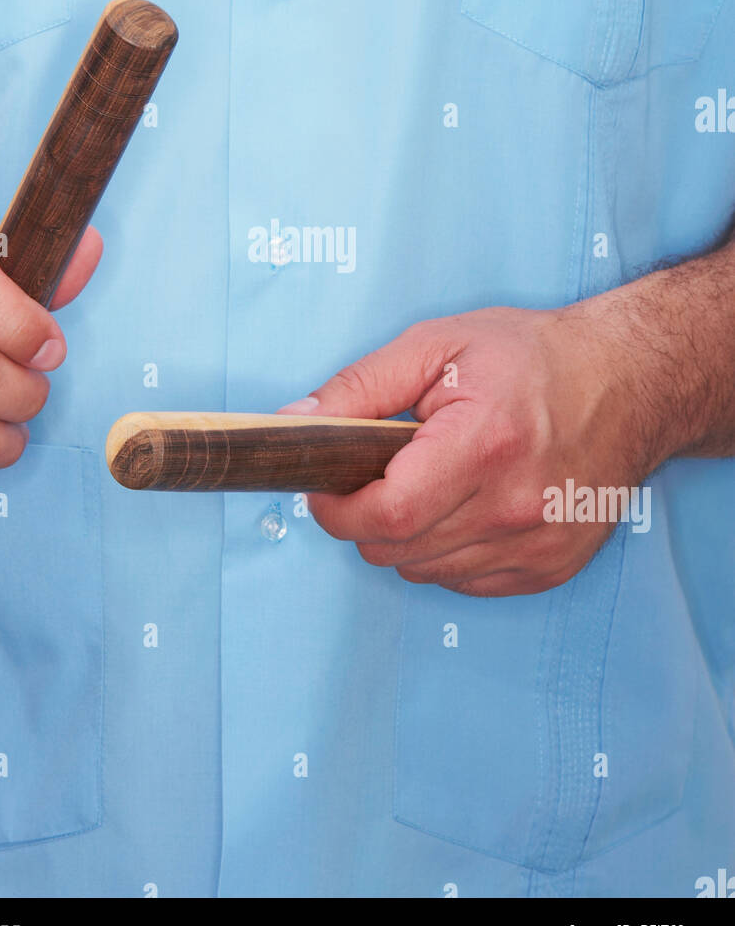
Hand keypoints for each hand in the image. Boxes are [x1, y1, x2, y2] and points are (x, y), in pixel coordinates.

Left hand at [279, 300, 664, 595]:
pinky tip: (464, 504)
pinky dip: (445, 550)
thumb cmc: (532, 357)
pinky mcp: (550, 568)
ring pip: (423, 570)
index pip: (386, 514)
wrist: (629, 382)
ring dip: (406, 534)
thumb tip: (296, 423)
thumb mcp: (437, 344)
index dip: (337, 508)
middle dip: (365, 517)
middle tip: (376, 473)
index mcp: (484, 444)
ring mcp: (537, 545)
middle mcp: (515, 507)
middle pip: (396, 548)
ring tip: (430, 480)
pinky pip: (462, 581)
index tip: (325, 487)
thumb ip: (360, 387)